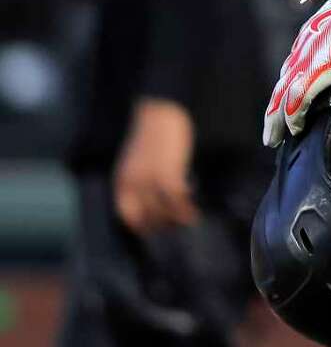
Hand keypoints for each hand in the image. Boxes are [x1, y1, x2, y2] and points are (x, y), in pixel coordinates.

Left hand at [114, 98, 197, 233]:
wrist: (161, 114)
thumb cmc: (151, 134)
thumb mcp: (136, 161)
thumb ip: (139, 179)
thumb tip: (151, 197)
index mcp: (122, 181)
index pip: (127, 214)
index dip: (139, 226)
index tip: (152, 232)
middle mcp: (132, 185)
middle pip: (145, 216)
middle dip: (160, 226)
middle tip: (173, 230)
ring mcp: (150, 181)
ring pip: (162, 212)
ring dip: (174, 220)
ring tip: (186, 223)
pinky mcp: (168, 174)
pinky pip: (177, 200)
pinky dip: (185, 210)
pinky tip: (193, 213)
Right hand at [263, 0, 330, 146]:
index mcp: (323, 63)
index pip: (298, 99)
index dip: (293, 118)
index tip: (293, 133)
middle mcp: (307, 54)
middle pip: (281, 92)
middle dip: (273, 119)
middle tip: (269, 140)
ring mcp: (304, 42)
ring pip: (283, 77)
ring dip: (277, 101)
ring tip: (274, 122)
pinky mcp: (307, 34)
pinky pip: (290, 63)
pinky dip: (285, 81)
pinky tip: (287, 90)